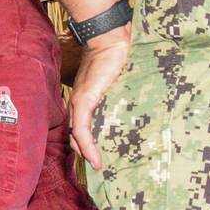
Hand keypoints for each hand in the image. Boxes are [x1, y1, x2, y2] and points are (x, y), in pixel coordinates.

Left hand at [68, 26, 129, 170]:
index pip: (80, 128)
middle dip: (84, 152)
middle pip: (75, 135)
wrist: (110, 41)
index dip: (86, 145)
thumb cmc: (116, 59)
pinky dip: (87, 146)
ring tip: (97, 168)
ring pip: (77, 136)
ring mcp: (79, 103)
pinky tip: (95, 160)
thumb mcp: (116, 83)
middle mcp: (78, 104)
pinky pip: (82, 130)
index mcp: (84, 100)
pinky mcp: (84, 101)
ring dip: (86, 154)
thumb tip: (134, 105)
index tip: (97, 160)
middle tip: (98, 167)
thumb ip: (116, 96)